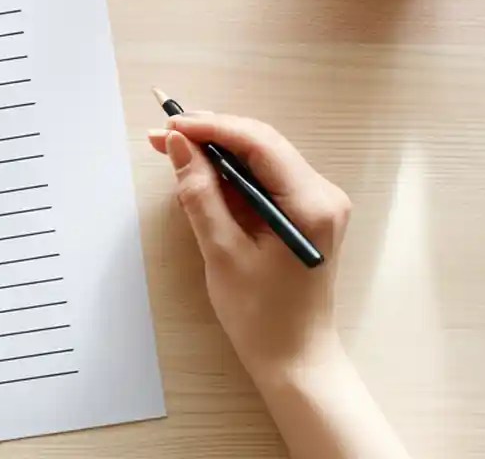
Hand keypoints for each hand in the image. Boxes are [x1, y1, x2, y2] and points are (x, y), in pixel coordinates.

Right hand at [149, 113, 351, 380]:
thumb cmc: (262, 316)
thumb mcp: (222, 252)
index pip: (259, 142)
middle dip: (210, 136)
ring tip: (172, 155)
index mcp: (311, 203)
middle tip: (161, 137)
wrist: (294, 358)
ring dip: (216, 155)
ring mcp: (316, 203)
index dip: (212, 127)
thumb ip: (200, 194)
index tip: (170, 126)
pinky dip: (229, 176)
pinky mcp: (303, 213)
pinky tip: (198, 180)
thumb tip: (180, 146)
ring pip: (259, 159)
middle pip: (261, 144)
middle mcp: (322, 194)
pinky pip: (262, 180)